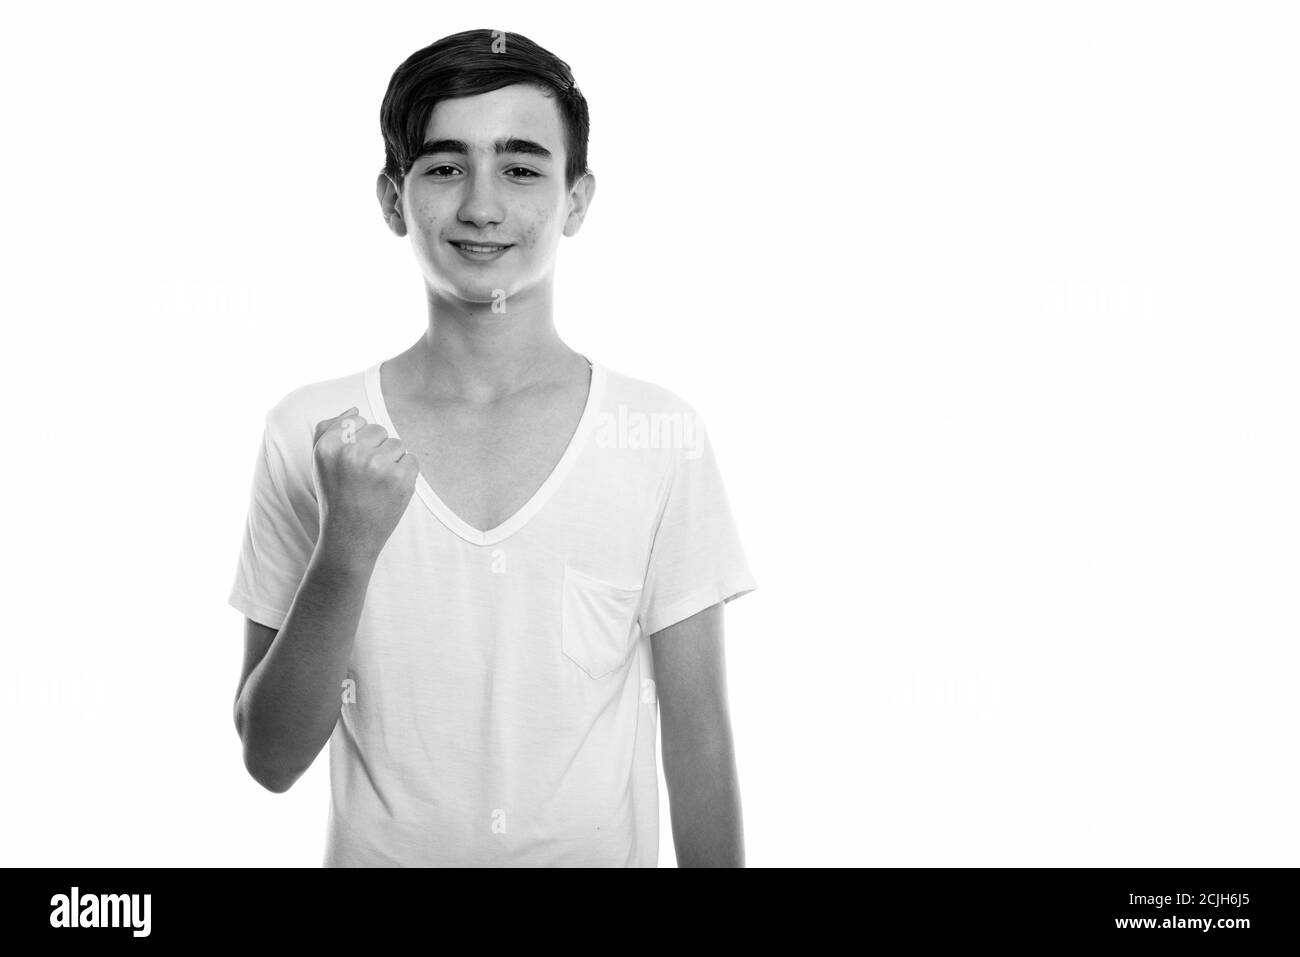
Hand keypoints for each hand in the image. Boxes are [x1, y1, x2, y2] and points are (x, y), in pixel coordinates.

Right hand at [310, 406, 418, 564]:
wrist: (350, 537)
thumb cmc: (336, 495)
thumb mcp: (320, 462)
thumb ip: (329, 429)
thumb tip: (356, 409)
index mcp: (327, 446)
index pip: (356, 420)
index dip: (358, 441)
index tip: (353, 463)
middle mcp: (351, 453)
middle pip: (379, 430)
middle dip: (376, 449)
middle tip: (365, 476)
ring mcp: (377, 465)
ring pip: (397, 444)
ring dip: (391, 461)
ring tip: (377, 483)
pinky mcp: (400, 478)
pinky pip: (411, 459)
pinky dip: (405, 473)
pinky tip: (390, 489)